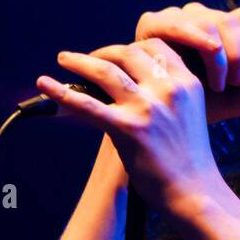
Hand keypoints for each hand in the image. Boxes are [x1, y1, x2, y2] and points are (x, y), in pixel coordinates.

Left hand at [35, 4, 239, 214]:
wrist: (195, 193)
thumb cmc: (190, 159)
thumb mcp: (189, 114)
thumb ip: (167, 94)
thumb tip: (132, 80)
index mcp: (187, 83)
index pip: (154, 47)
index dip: (131, 46)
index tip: (117, 53)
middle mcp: (169, 89)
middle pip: (128, 53)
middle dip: (103, 52)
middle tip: (88, 58)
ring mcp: (148, 107)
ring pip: (105, 71)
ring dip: (79, 62)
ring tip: (64, 59)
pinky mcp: (128, 128)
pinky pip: (87, 104)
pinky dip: (61, 93)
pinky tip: (44, 84)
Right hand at [134, 3, 239, 123]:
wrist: (166, 120)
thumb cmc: (204, 106)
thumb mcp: (238, 102)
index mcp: (225, 25)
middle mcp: (201, 16)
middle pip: (230, 20)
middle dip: (238, 55)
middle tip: (234, 84)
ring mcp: (176, 17)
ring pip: (209, 22)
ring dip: (219, 57)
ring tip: (218, 85)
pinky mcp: (152, 24)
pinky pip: (177, 25)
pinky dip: (196, 40)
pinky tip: (208, 59)